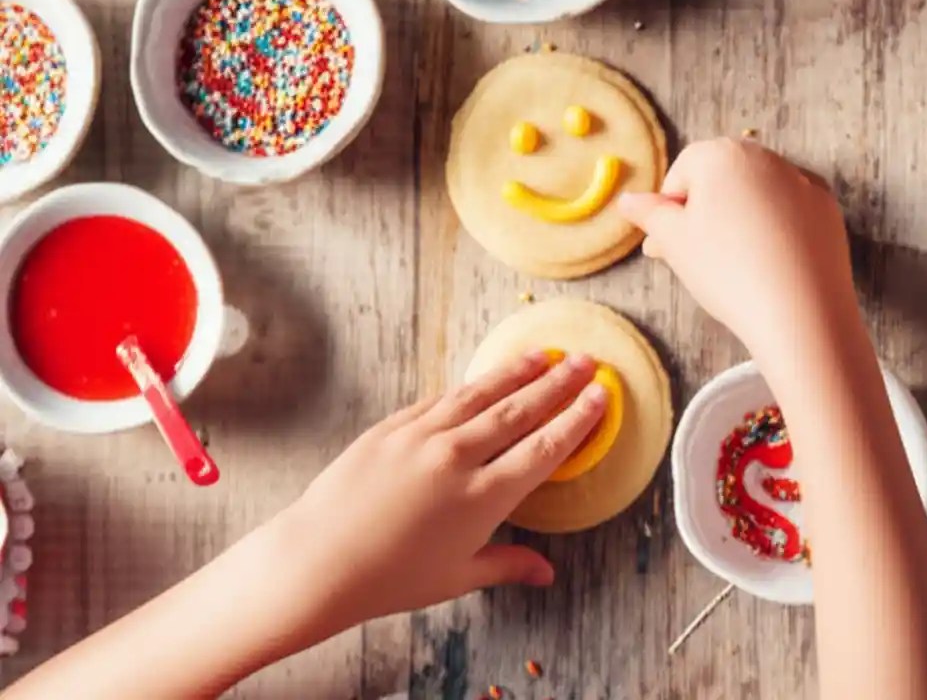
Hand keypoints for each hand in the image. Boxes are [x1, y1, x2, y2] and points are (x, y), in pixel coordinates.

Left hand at [273, 351, 605, 626]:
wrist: (317, 560)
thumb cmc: (389, 579)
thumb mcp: (456, 576)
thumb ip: (507, 565)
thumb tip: (546, 573)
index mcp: (483, 498)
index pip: (544, 448)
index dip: (577, 419)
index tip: (600, 395)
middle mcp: (457, 458)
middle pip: (520, 410)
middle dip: (558, 382)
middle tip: (585, 360)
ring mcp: (421, 437)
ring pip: (480, 395)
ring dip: (516, 373)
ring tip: (543, 355)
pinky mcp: (391, 428)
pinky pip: (439, 400)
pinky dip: (468, 387)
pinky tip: (484, 379)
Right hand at [618, 139, 855, 355]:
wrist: (800, 312)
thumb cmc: (727, 271)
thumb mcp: (674, 242)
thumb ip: (649, 214)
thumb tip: (627, 200)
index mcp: (723, 154)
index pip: (682, 172)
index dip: (670, 210)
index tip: (668, 246)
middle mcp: (766, 156)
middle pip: (721, 180)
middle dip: (704, 213)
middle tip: (693, 259)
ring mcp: (802, 181)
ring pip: (756, 195)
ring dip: (738, 219)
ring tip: (733, 266)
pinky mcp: (828, 209)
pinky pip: (789, 212)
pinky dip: (775, 229)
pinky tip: (769, 263)